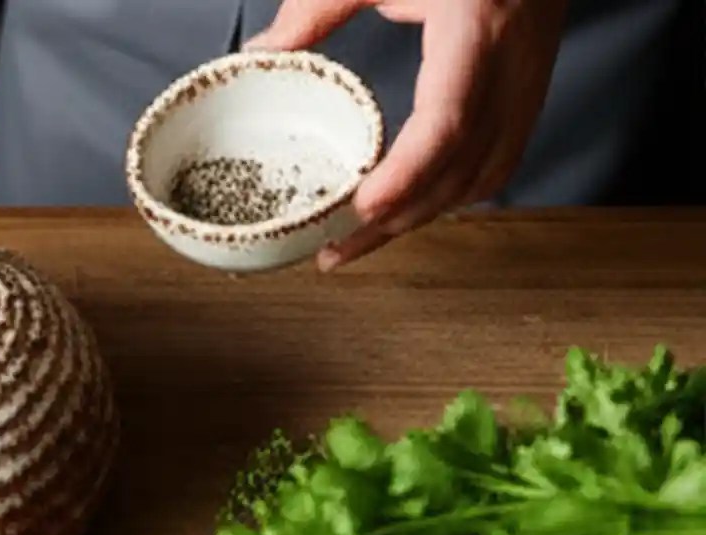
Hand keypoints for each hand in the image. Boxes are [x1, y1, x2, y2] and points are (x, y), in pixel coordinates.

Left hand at [245, 0, 569, 270]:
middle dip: (399, 219)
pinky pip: (499, 162)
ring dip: (424, 216)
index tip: (363, 206)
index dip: (408, 172)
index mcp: (477, 26)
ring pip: (484, 176)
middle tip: (336, 248)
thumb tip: (264, 50)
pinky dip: (455, 195)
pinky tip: (414, 208)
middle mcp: (512, 64)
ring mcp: (530, 81)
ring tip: (363, 238)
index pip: (450, 119)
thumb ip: (321, 4)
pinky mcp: (532, 91)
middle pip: (462, 168)